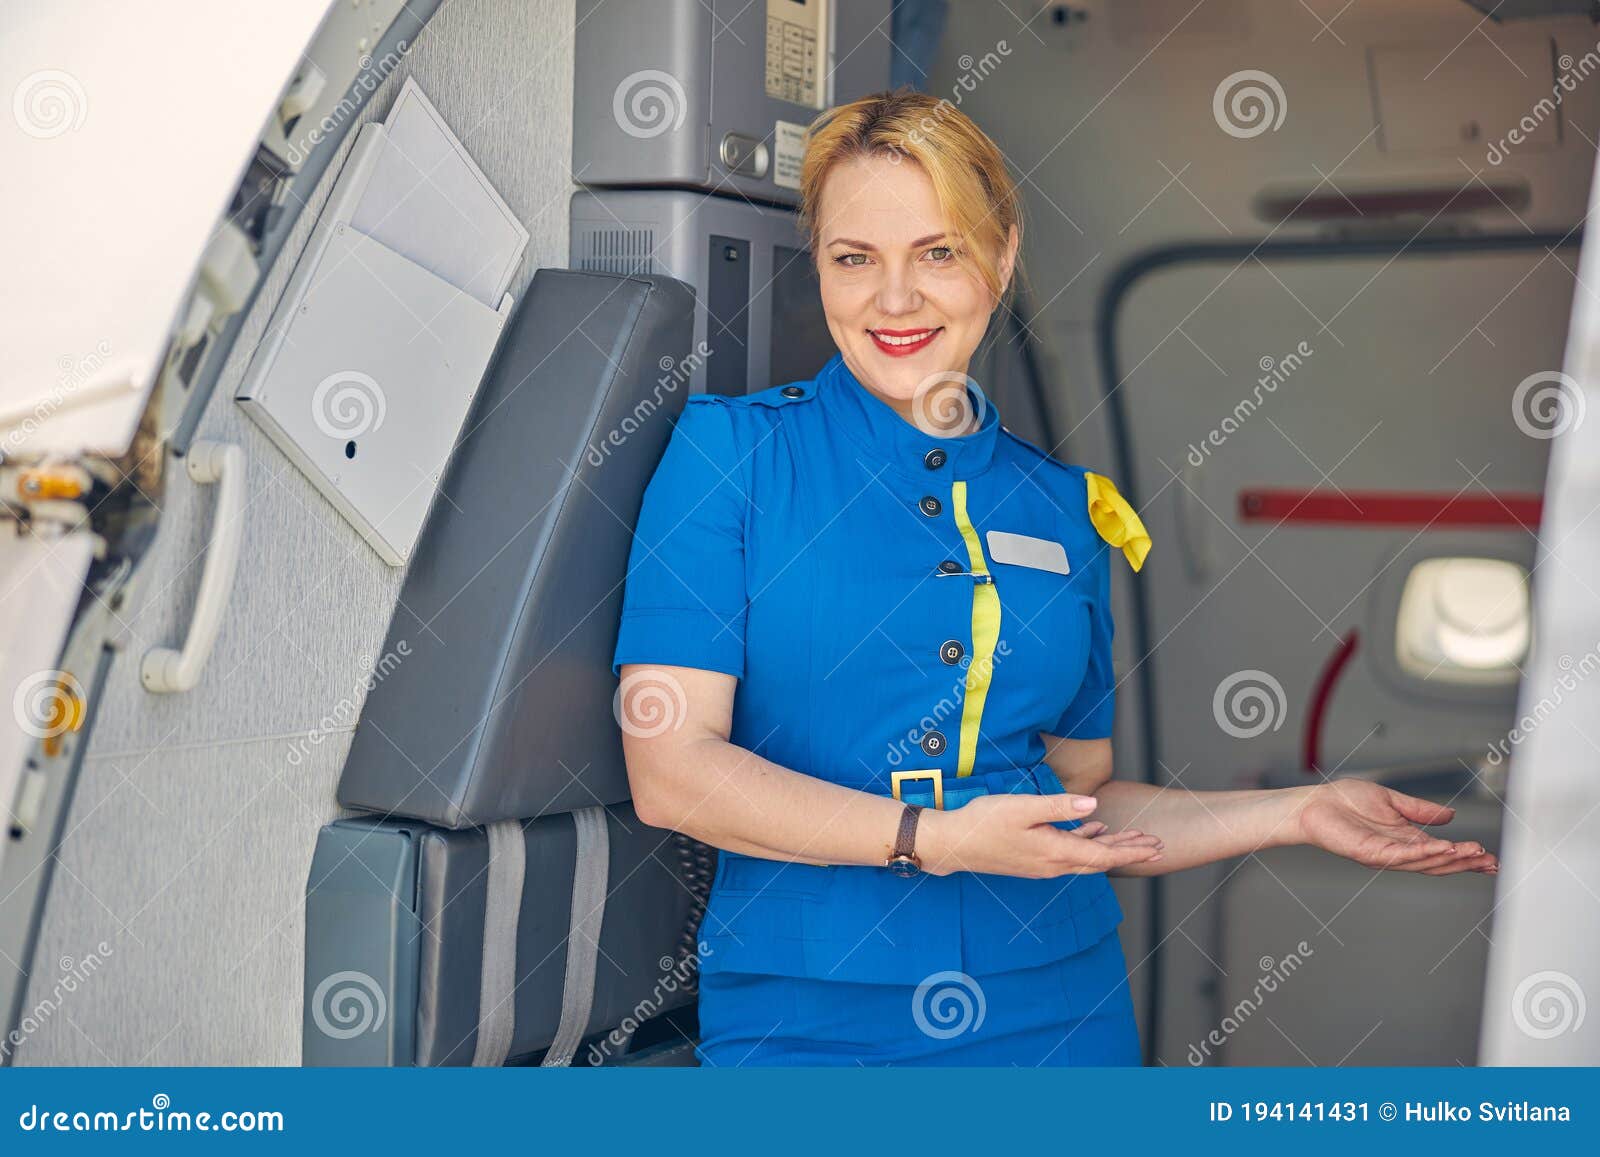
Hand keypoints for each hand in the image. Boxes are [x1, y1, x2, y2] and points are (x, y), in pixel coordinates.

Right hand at [917, 792, 1163, 877]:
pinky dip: (1088, 843)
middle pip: (1100, 860)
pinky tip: (1094, 831)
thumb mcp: (1021, 808)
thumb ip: (1059, 807)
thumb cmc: (983, 823)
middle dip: (1130, 851)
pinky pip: (1070, 854)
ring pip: (1086, 858)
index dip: (1132, 851)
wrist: (952, 846)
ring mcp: (1042, 864)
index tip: (1156, 847)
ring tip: (1134, 839)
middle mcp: (1052, 864)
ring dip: (1111, 848)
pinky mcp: (1033, 859)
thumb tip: (1094, 806)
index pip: (1103, 856)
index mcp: (1054, 852)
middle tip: (1157, 844)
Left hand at [1295, 779, 1497, 874]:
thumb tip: (1451, 815)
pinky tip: (1443, 849)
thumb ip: (1420, 809)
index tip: (1492, 858)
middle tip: (1492, 862)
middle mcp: (1398, 851)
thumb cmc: (1345, 801)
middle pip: (1439, 862)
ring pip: (1424, 862)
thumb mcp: (1391, 800)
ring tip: (1474, 853)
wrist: (1314, 803)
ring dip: (1451, 858)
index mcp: (1406, 839)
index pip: (1442, 852)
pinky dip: (1423, 853)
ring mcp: (1385, 855)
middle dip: (1466, 863)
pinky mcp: (1370, 853)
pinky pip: (1401, 856)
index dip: (1467, 856)